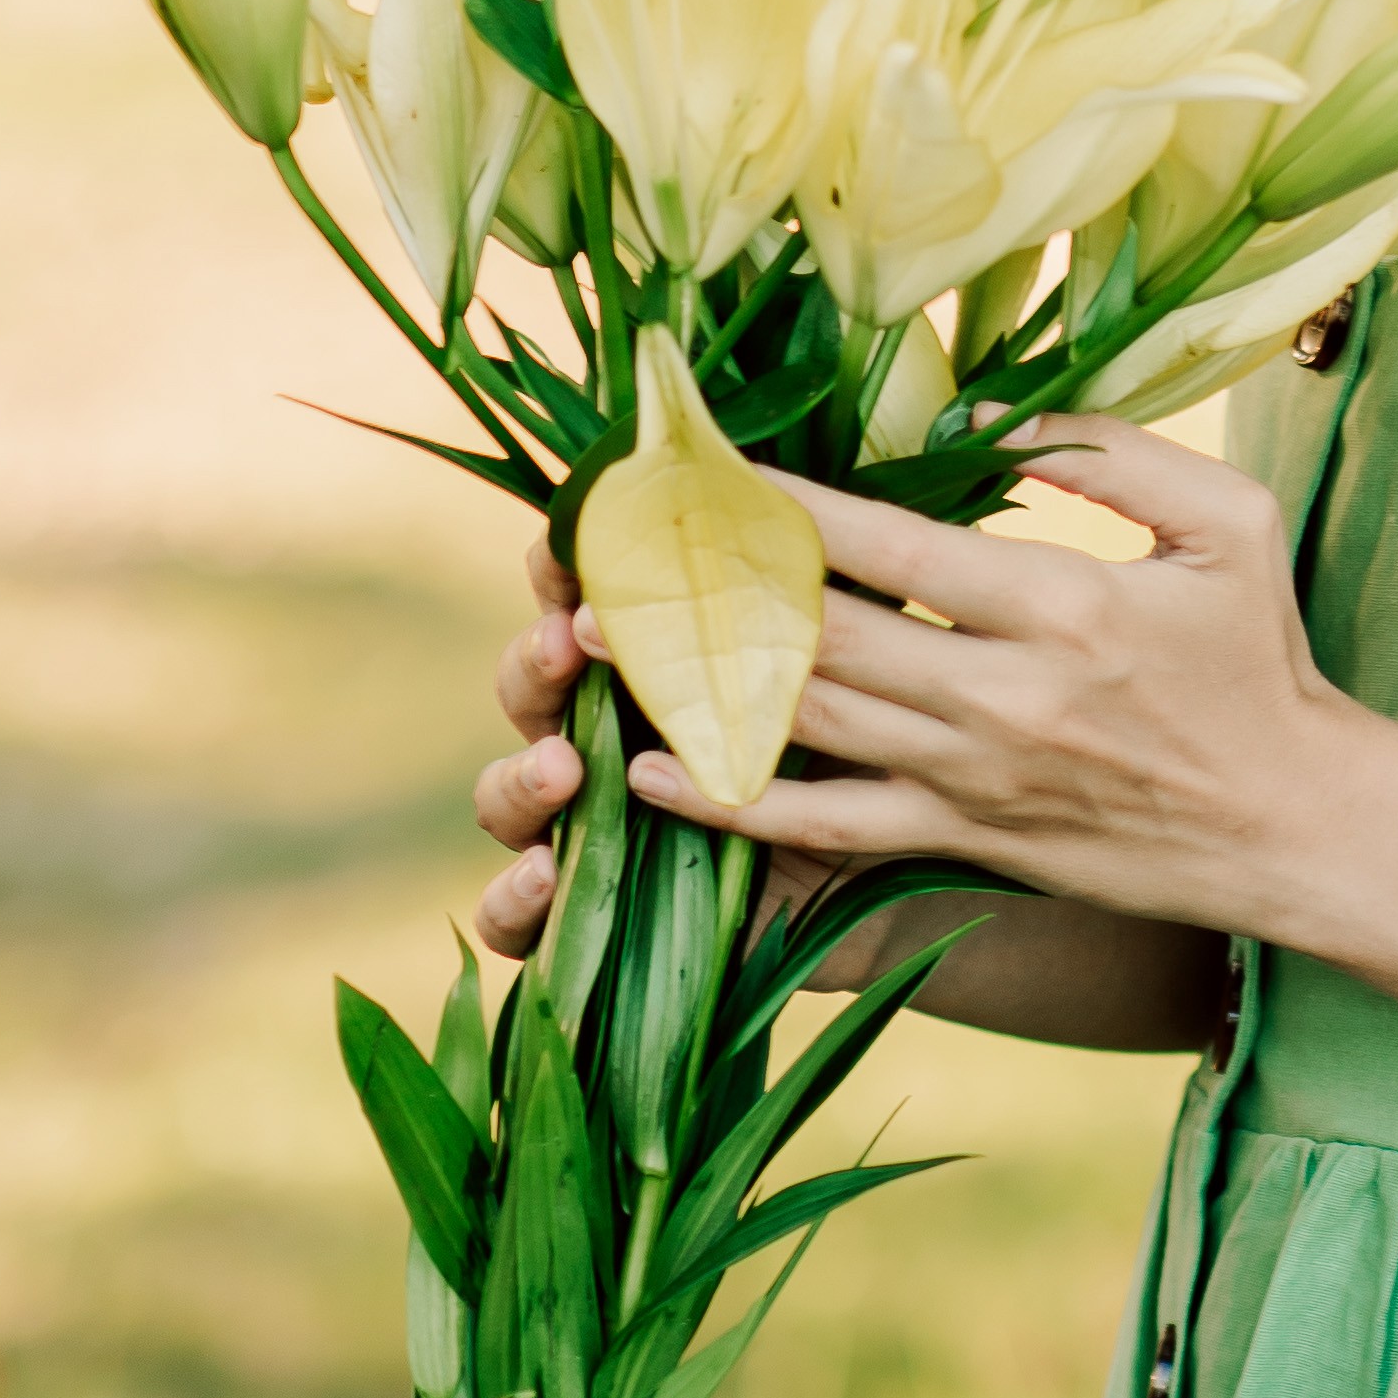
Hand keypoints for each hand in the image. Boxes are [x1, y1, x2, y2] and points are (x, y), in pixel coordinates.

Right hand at [468, 524, 879, 970]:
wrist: (887, 868)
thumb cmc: (862, 738)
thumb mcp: (832, 659)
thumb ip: (788, 587)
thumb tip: (778, 482)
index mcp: (648, 654)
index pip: (574, 596)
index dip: (559, 570)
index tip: (569, 550)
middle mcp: (602, 731)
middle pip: (529, 684)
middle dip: (534, 661)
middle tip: (568, 645)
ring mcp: (586, 822)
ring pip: (509, 793)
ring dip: (519, 774)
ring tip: (562, 767)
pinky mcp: (587, 914)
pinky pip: (515, 914)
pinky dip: (511, 898)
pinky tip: (543, 875)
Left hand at [629, 425, 1348, 937]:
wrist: (1295, 824)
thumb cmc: (1262, 660)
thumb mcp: (1227, 524)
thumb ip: (1111, 454)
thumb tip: (986, 415)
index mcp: (1060, 606)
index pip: (891, 546)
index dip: (788, 505)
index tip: (706, 463)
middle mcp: (1001, 697)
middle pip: (822, 638)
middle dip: (706, 593)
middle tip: (603, 551)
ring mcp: (973, 778)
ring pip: (807, 727)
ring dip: (695, 685)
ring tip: (594, 641)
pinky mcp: (964, 837)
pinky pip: (827, 826)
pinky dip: (734, 804)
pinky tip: (655, 773)